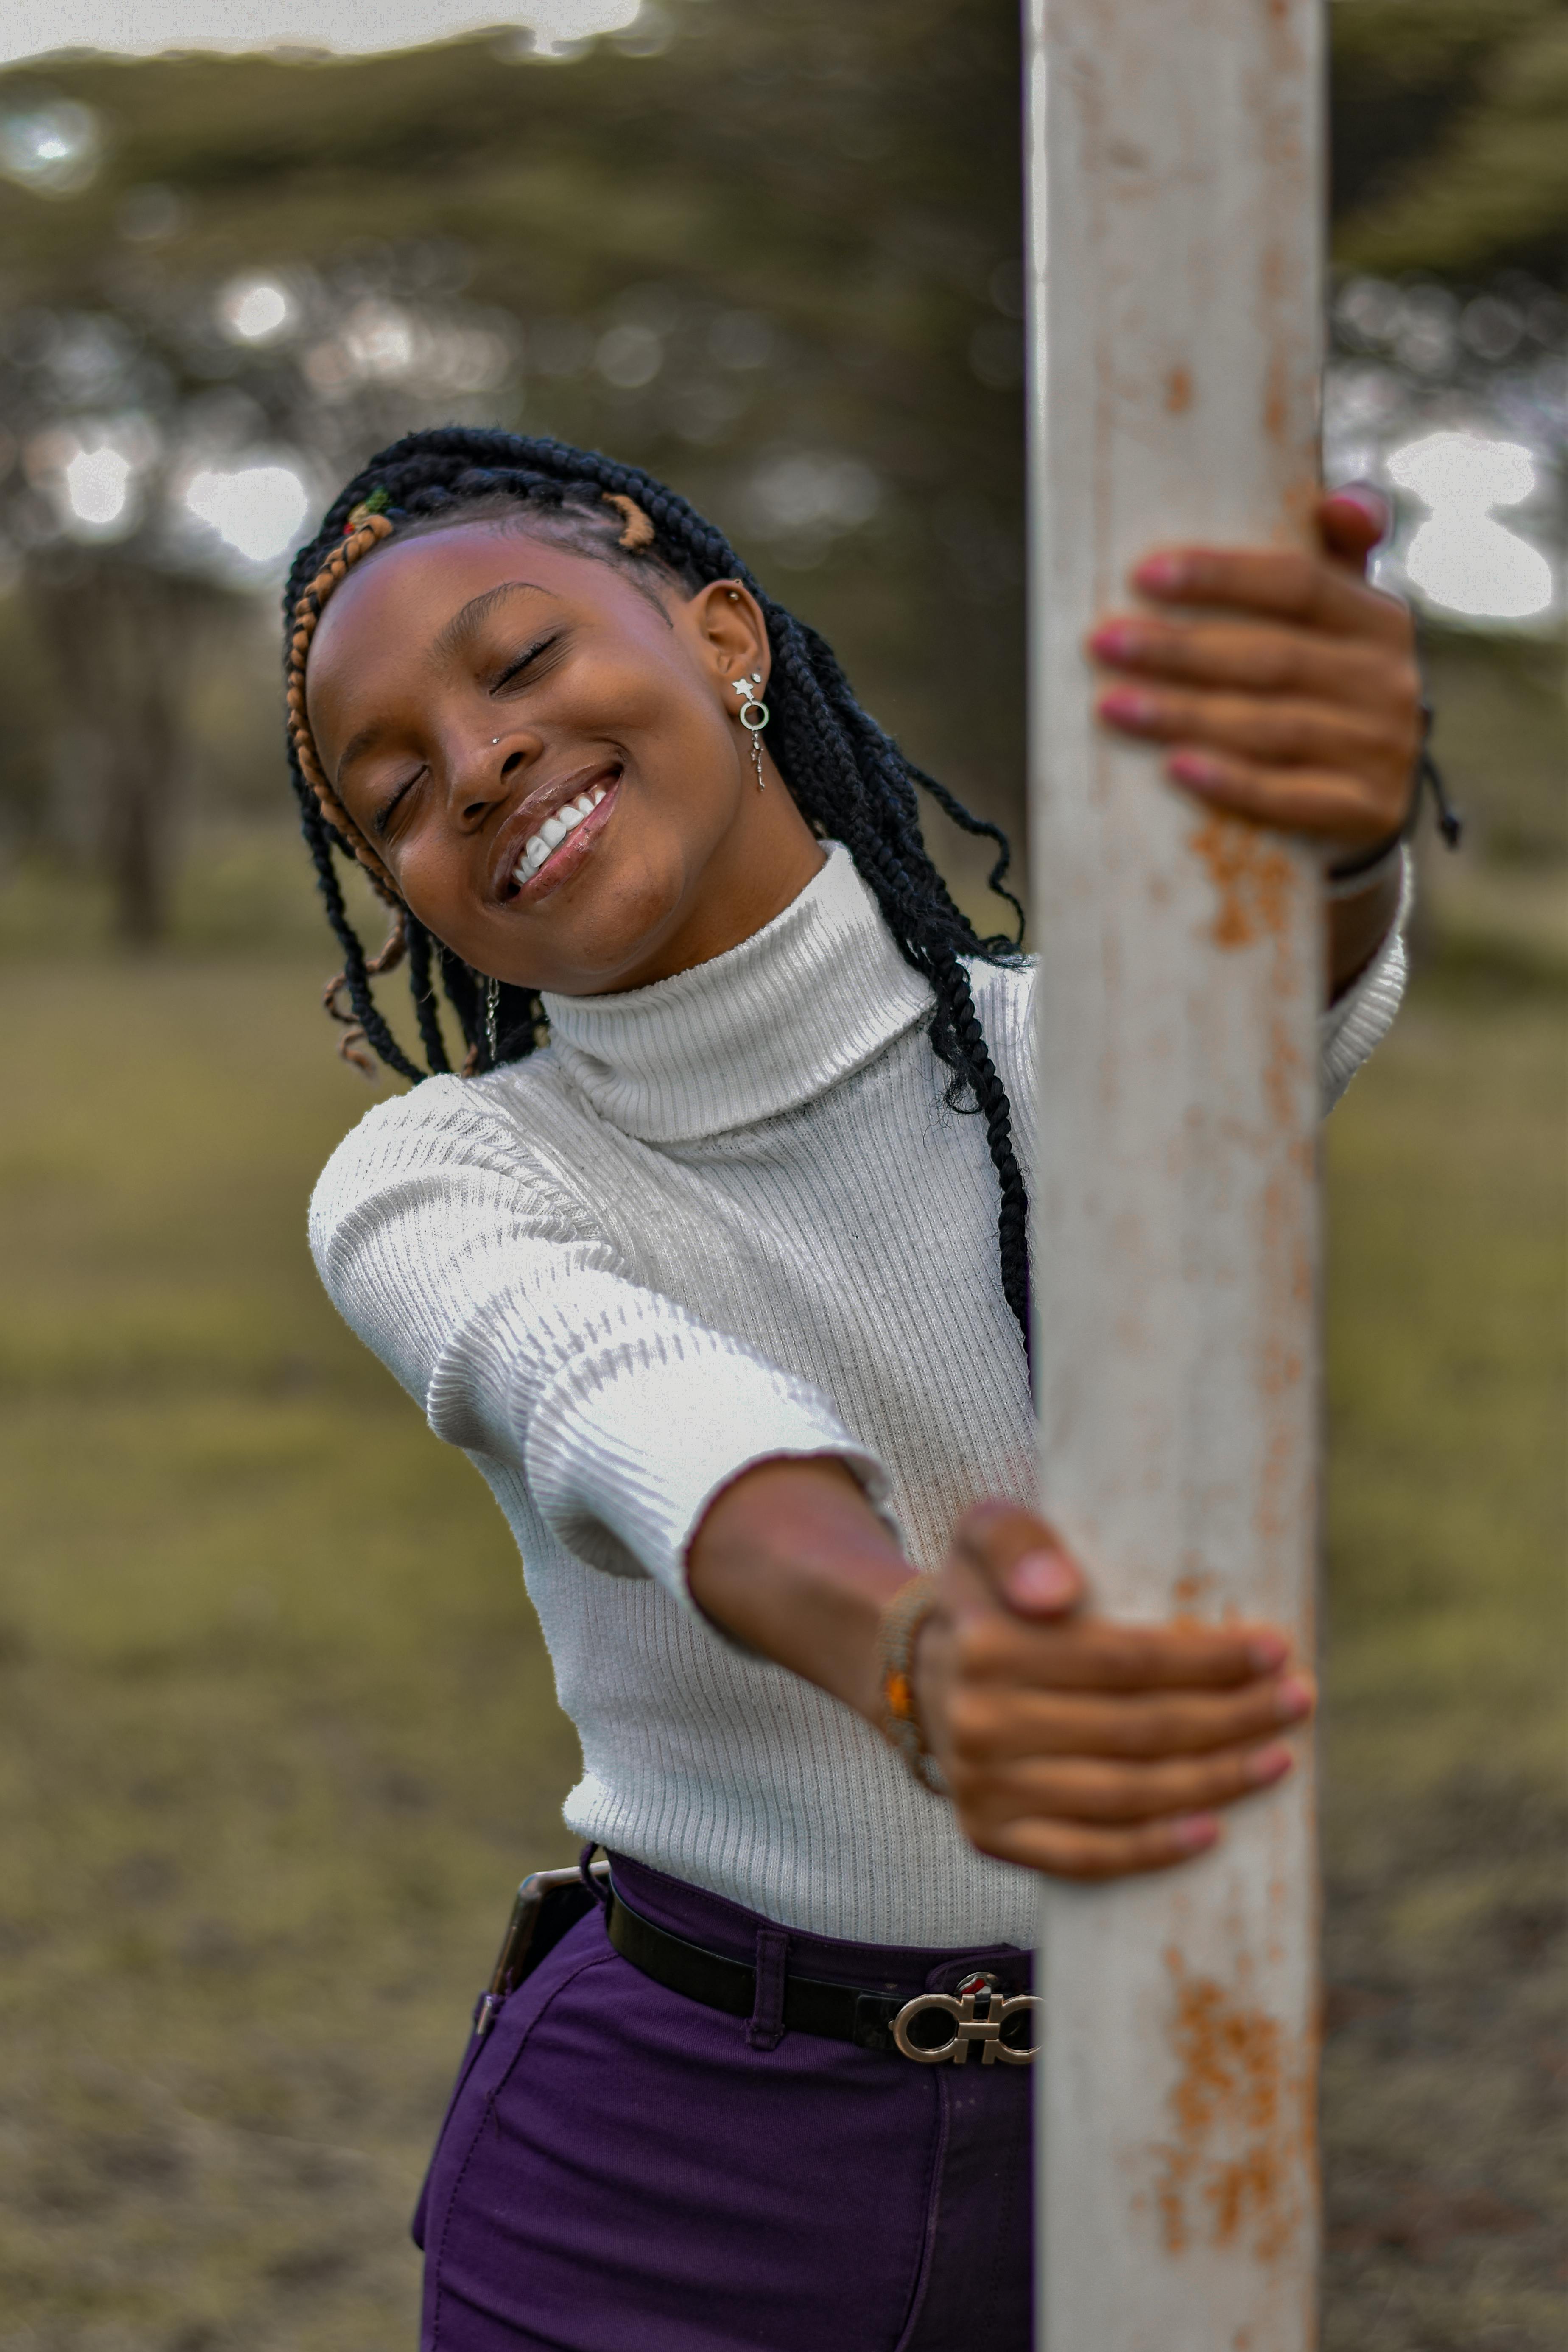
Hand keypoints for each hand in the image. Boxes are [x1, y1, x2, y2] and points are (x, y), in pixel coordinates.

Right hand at [913, 1502, 1313, 1879]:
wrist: (919, 1670)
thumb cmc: (987, 1595)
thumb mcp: (987, 1533)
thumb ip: (1016, 1541)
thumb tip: (1058, 1590)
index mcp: (986, 1646)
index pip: (1124, 1660)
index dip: (1208, 1658)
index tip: (1274, 1648)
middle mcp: (981, 1723)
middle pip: (1138, 1729)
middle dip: (1232, 1716)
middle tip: (1295, 1699)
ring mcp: (984, 1788)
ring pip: (1124, 1795)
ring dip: (1215, 1780)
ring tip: (1278, 1756)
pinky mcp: (989, 1836)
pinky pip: (1084, 1857)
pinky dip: (1153, 1849)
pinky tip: (1213, 1830)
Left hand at [1089, 490, 1421, 992]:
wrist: (1371, 797)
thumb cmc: (1328, 689)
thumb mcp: (1341, 619)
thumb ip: (1333, 557)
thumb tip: (1340, 498)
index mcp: (1379, 619)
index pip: (1297, 584)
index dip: (1221, 577)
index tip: (1143, 576)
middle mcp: (1389, 681)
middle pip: (1271, 657)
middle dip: (1179, 650)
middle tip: (1102, 643)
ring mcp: (1381, 749)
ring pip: (1271, 727)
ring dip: (1184, 715)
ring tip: (1111, 705)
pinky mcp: (1367, 811)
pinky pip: (1290, 798)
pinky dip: (1232, 783)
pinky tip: (1175, 768)